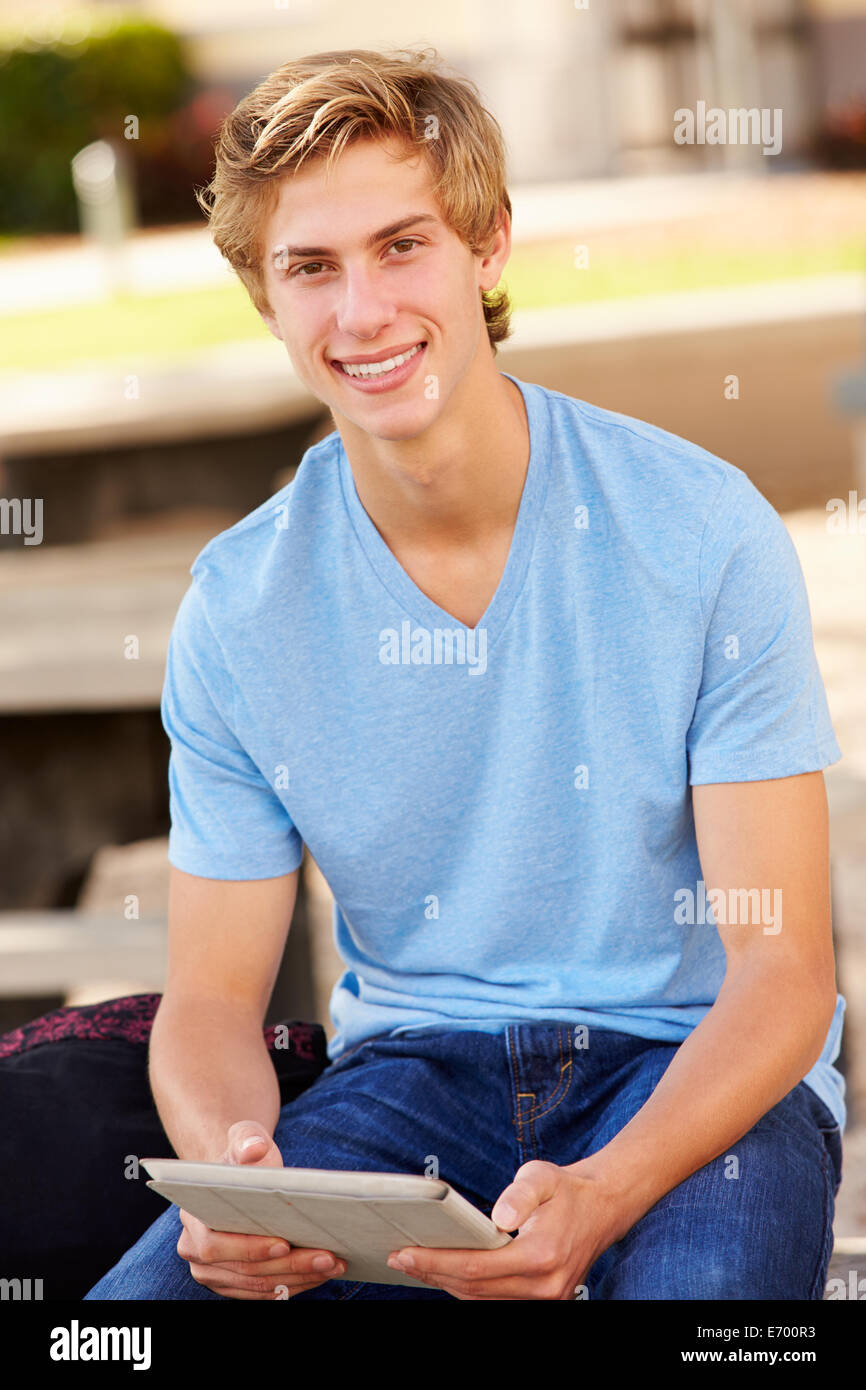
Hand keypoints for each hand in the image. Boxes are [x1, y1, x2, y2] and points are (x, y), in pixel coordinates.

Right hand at [176, 1121, 346, 1299]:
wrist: (238, 1181)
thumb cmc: (242, 1159)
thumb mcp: (244, 1139)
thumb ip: (246, 1139)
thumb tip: (254, 1149)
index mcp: (192, 1220)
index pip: (216, 1245)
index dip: (250, 1247)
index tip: (285, 1243)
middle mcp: (196, 1253)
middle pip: (245, 1270)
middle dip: (289, 1265)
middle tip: (328, 1256)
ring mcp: (215, 1273)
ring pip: (258, 1285)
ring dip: (299, 1278)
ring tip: (333, 1263)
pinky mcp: (234, 1283)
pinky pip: (264, 1292)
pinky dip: (295, 1284)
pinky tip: (321, 1273)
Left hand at [385, 1159, 624, 1299]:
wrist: (604, 1207)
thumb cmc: (567, 1189)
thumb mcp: (543, 1176)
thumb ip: (520, 1194)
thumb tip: (497, 1216)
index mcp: (541, 1255)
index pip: (476, 1267)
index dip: (436, 1261)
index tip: (405, 1252)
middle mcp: (544, 1285)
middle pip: (474, 1289)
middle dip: (433, 1273)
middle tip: (399, 1258)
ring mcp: (547, 1298)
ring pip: (484, 1299)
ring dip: (447, 1284)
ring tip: (417, 1264)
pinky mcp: (546, 1300)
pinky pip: (498, 1299)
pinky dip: (470, 1288)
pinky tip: (448, 1272)